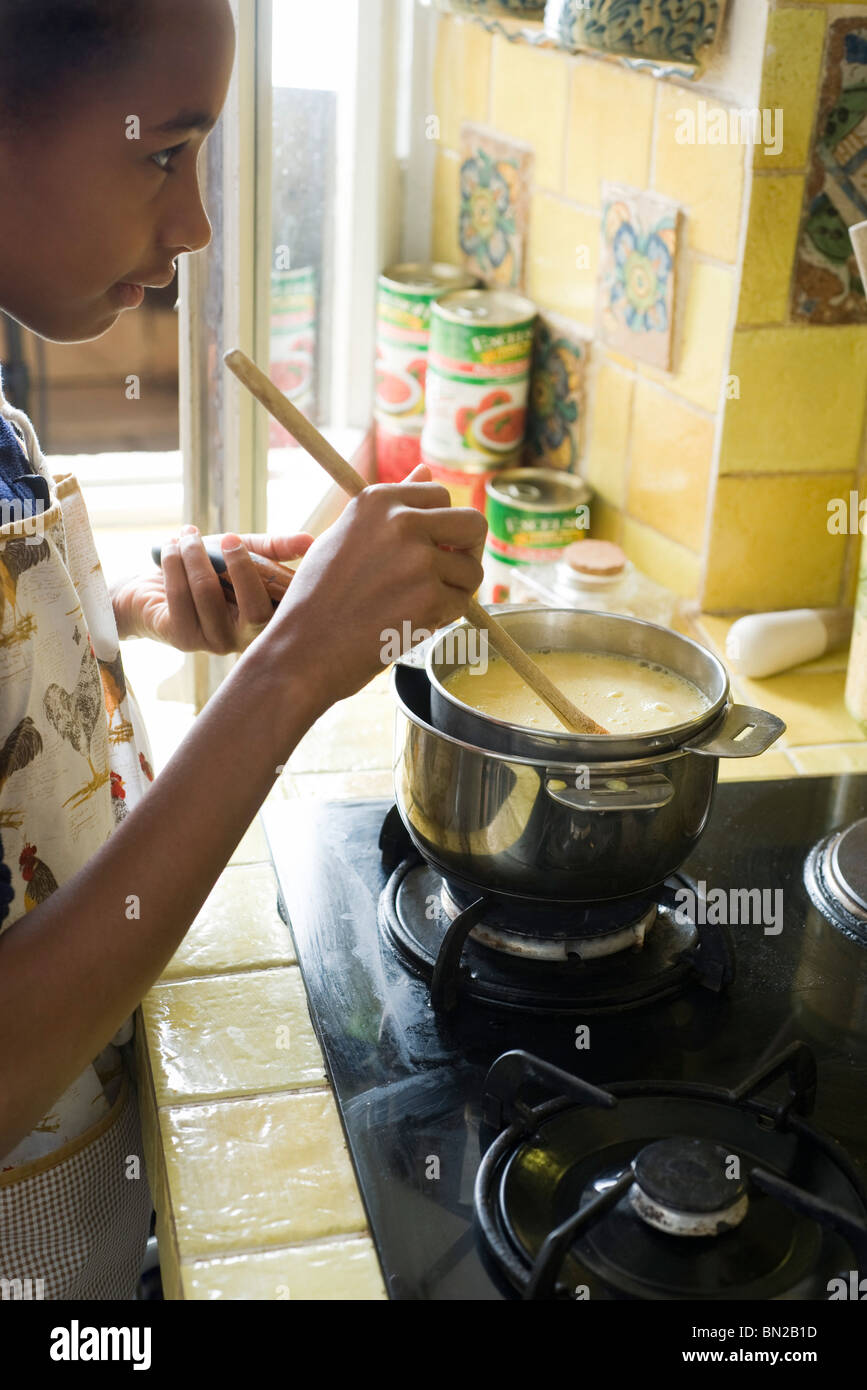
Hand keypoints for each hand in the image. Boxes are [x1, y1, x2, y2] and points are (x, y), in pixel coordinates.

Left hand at [113, 527, 313, 651]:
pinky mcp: (184, 639)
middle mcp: (246, 639)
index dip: (272, 577)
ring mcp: (215, 643)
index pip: (284, 609)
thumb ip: (276, 549)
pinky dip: (174, 564)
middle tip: (225, 536)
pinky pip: (181, 597)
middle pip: (255, 610)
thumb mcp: (244, 555)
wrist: (152, 591)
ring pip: (210, 595)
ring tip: (187, 535)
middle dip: (238, 566)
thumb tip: (311, 541)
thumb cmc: (207, 572)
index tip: (240, 541)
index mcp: (267, 620)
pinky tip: (170, 547)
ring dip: (195, 555)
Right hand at [266, 465, 485, 705]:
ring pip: (471, 570)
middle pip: (472, 523)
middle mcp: (401, 521)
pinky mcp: (429, 597)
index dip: (441, 525)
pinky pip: (462, 604)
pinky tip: (410, 622)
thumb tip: (425, 470)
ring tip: (416, 605)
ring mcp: (418, 559)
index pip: (440, 495)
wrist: (302, 648)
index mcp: (378, 499)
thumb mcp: (346, 535)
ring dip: (454, 591)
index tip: (429, 546)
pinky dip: (443, 618)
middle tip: (450, 573)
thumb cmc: (319, 596)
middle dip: (468, 549)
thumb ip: (391, 505)